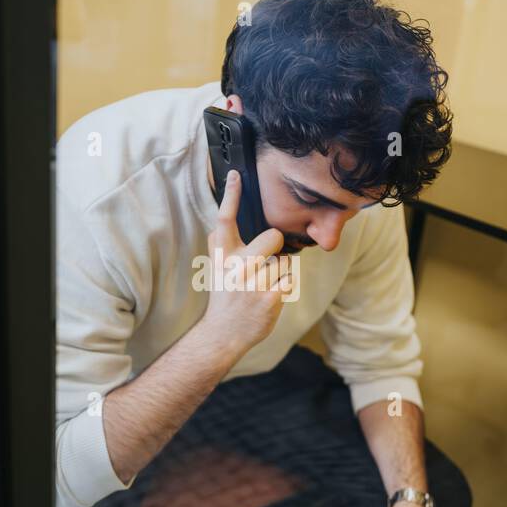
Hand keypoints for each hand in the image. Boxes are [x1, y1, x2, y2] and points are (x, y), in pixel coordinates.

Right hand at [195, 169, 291, 357]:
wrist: (223, 333)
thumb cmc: (224, 296)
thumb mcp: (216, 268)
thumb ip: (220, 244)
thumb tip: (222, 217)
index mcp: (221, 255)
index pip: (225, 219)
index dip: (230, 194)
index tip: (236, 174)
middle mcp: (236, 265)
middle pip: (273, 236)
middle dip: (275, 246)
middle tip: (263, 261)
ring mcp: (253, 282)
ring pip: (285, 260)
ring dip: (279, 271)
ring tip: (262, 285)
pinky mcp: (270, 297)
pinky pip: (290, 278)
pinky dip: (284, 286)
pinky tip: (269, 296)